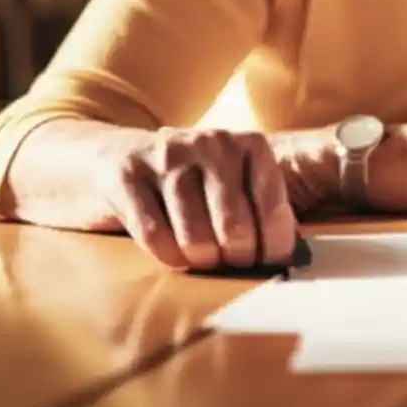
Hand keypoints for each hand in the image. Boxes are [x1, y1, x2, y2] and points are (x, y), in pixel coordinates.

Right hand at [99, 127, 298, 269]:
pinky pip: (156, 236)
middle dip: (238, 257)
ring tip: (205, 259)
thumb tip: (295, 254)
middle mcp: (211, 143)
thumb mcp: (233, 181)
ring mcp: (167, 156)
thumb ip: (263, 208)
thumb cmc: (192, 181)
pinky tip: (176, 256)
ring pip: (196, 236)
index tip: (271, 262)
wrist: (112, 155)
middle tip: (233, 263)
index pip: (272, 203)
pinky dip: (171, 257)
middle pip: (234, 226)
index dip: (275, 243)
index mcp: (248, 143)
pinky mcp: (128, 176)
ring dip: (203, 260)